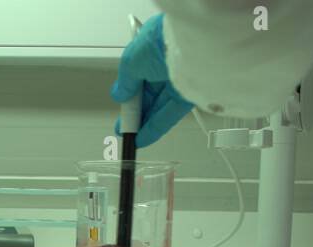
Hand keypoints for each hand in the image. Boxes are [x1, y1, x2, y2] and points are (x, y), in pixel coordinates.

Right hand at [111, 14, 193, 147]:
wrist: (193, 40)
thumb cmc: (161, 40)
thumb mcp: (132, 61)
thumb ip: (125, 81)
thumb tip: (119, 94)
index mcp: (152, 50)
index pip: (138, 78)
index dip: (129, 97)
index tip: (122, 112)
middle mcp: (167, 65)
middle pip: (149, 96)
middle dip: (136, 114)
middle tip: (125, 129)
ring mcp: (180, 81)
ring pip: (158, 107)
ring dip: (144, 124)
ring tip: (131, 138)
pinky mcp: (190, 96)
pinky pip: (170, 114)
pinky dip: (155, 127)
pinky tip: (143, 139)